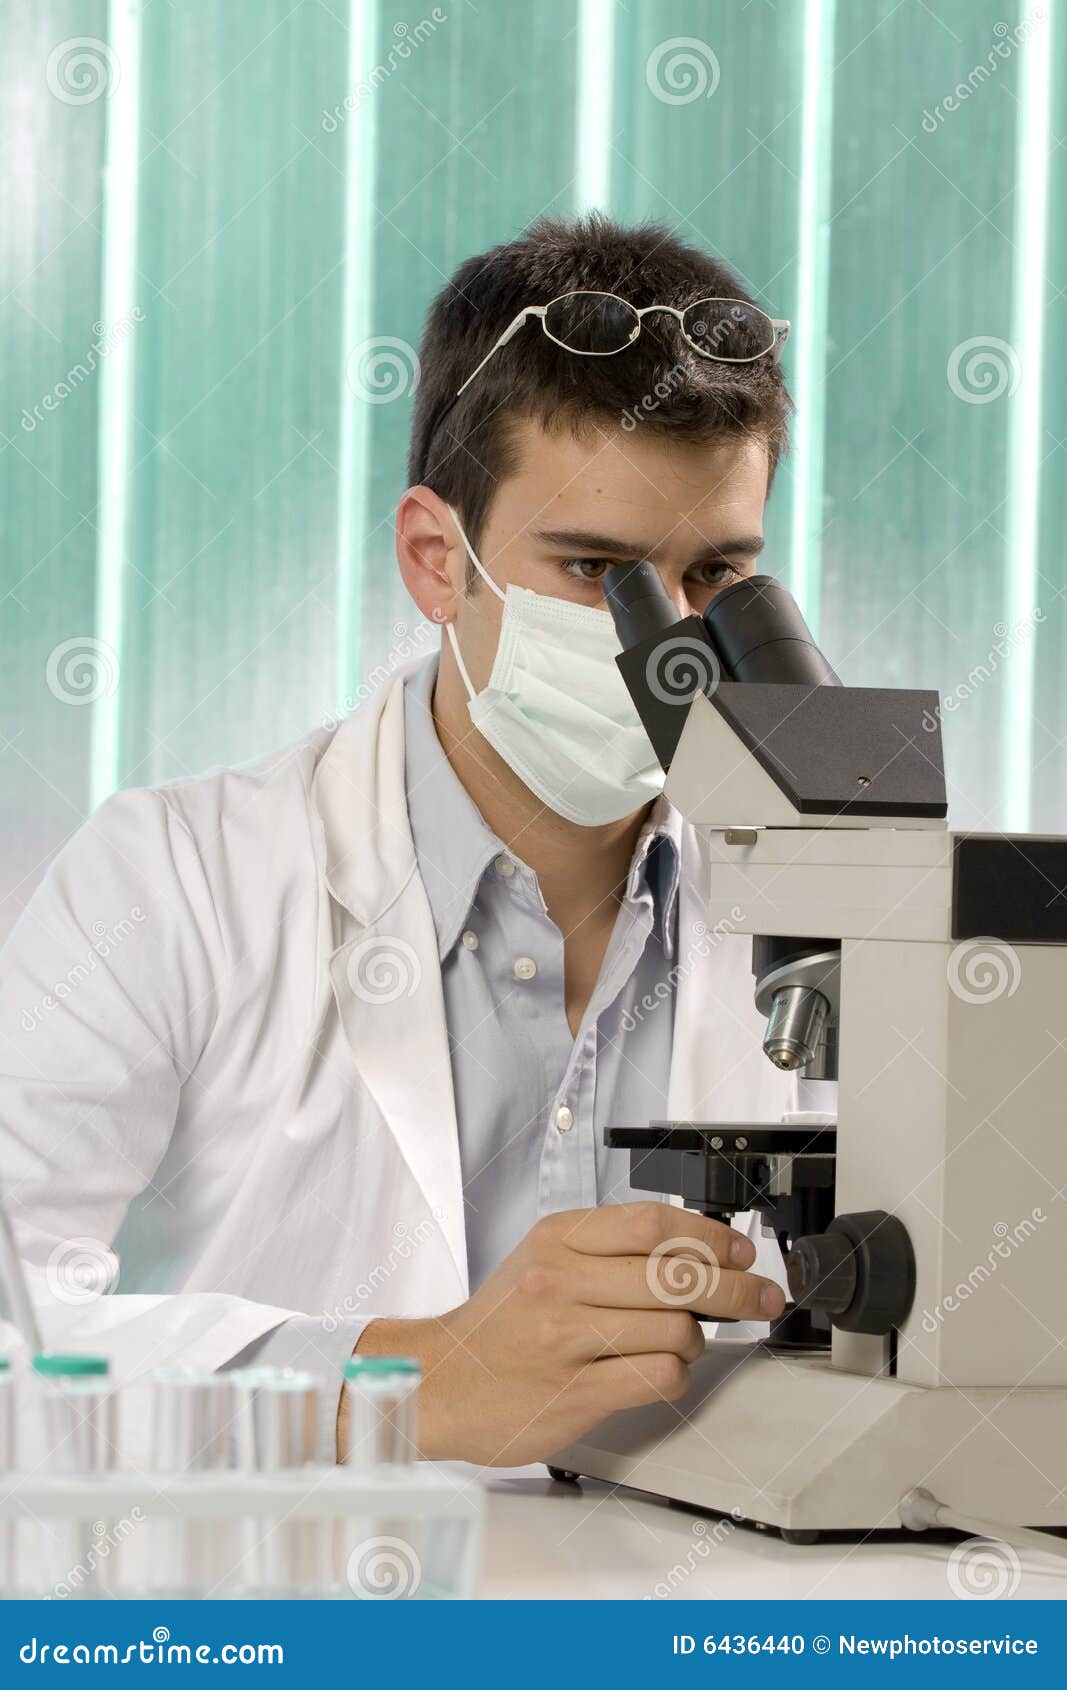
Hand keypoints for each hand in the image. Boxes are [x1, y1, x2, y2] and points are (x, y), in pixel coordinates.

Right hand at [340, 1201, 784, 1465]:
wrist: (441, 1380)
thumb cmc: (500, 1323)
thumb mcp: (541, 1259)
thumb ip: (607, 1246)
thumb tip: (693, 1246)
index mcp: (558, 1240)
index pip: (654, 1223)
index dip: (711, 1236)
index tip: (740, 1253)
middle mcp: (561, 1283)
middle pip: (677, 1276)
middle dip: (736, 1289)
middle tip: (760, 1298)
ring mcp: (567, 1339)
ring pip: (674, 1329)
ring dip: (697, 1339)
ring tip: (685, 1341)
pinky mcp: (574, 1393)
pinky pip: (656, 1377)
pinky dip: (676, 1374)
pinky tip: (664, 1369)